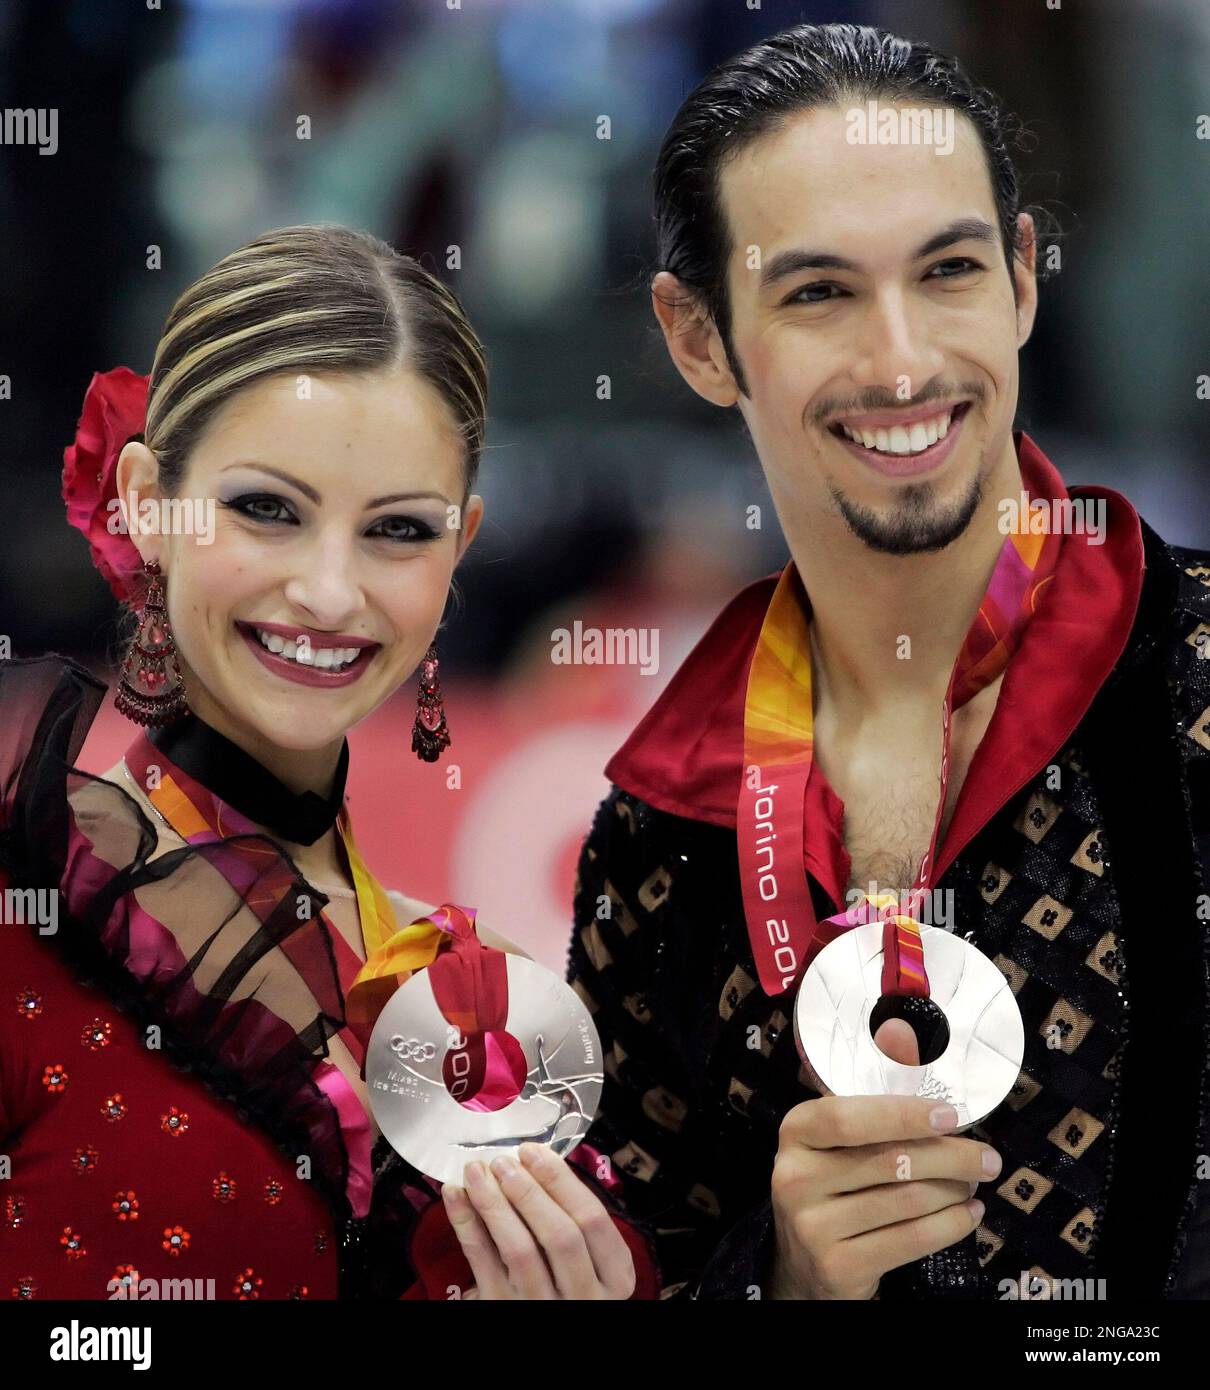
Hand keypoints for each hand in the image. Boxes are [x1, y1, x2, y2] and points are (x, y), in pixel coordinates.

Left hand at [440, 1142, 636, 1298]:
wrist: (541, 1324)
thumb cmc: (564, 1281)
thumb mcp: (587, 1258)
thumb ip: (571, 1219)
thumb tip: (531, 1162)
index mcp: (613, 1277)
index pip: (594, 1220)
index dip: (562, 1181)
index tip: (533, 1152)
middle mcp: (584, 1296)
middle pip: (560, 1235)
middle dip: (528, 1191)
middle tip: (503, 1162)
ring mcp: (543, 1306)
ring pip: (520, 1249)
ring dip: (494, 1203)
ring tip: (475, 1172)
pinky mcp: (504, 1310)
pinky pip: (483, 1263)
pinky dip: (467, 1224)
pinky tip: (456, 1196)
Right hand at [768, 1019, 999, 1299]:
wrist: (802, 1263)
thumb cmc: (832, 1185)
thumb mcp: (832, 1145)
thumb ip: (868, 1116)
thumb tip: (928, 1073)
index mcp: (794, 1132)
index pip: (848, 1117)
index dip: (903, 1114)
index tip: (952, 1114)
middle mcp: (794, 1177)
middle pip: (888, 1161)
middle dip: (950, 1157)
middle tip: (988, 1158)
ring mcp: (812, 1226)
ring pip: (906, 1201)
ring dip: (955, 1191)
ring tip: (976, 1183)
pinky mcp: (837, 1267)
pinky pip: (910, 1241)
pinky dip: (950, 1226)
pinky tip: (968, 1215)